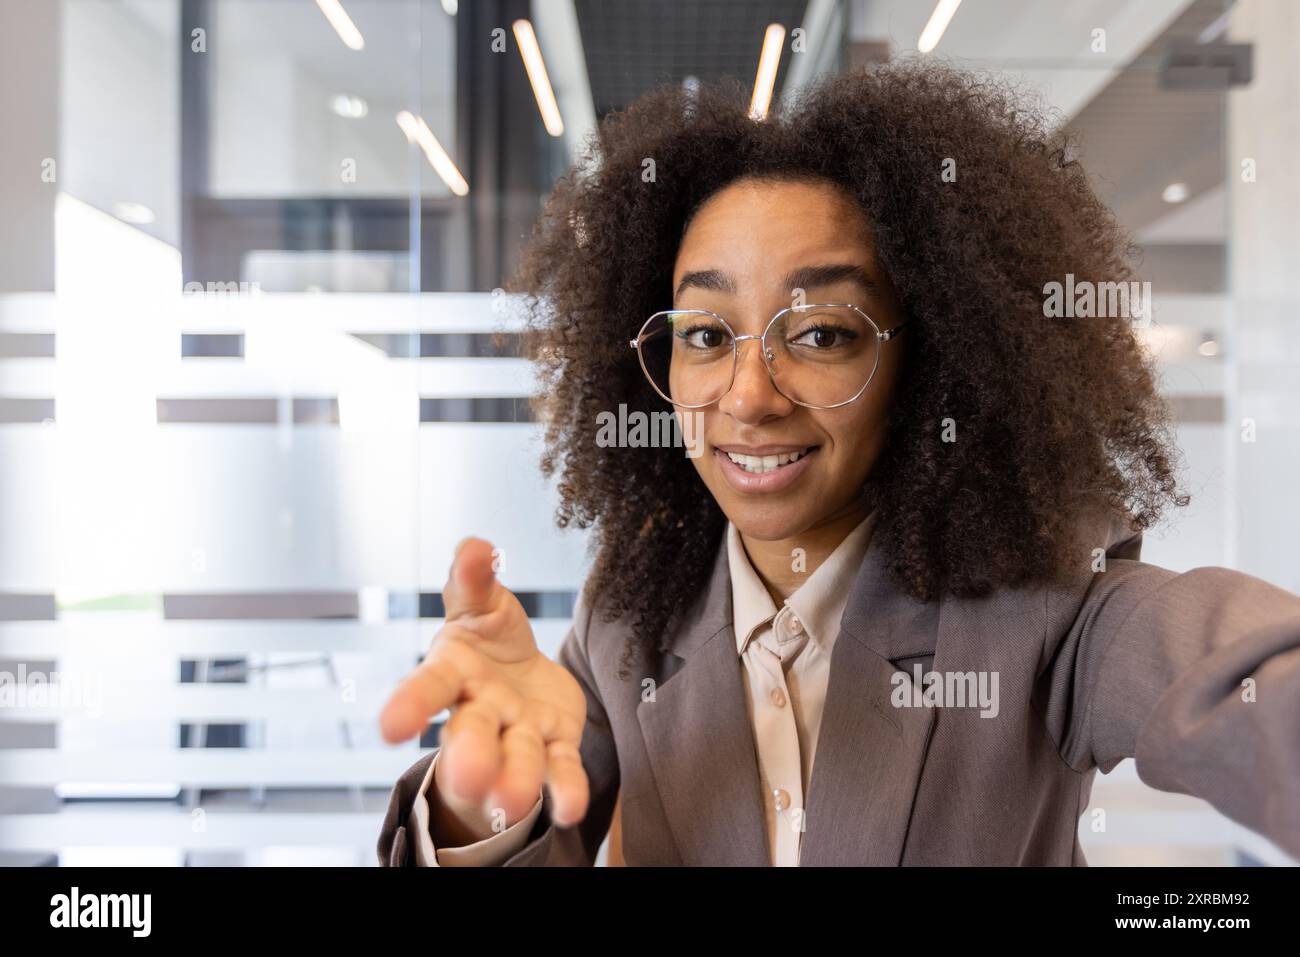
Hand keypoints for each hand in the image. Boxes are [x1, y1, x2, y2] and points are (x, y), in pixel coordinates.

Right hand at [379, 538, 589, 828]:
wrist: (523, 673)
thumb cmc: (490, 634)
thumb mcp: (478, 601)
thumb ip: (473, 579)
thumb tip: (475, 546)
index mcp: (453, 671)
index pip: (428, 686)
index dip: (410, 705)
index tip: (390, 728)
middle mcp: (479, 709)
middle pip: (471, 732)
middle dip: (469, 754)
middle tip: (468, 778)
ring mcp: (516, 731)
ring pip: (516, 757)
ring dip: (516, 779)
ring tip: (514, 803)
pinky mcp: (554, 742)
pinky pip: (560, 766)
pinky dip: (565, 787)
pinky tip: (571, 808)